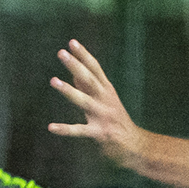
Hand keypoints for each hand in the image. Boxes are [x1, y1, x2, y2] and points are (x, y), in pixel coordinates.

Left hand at [47, 39, 144, 167]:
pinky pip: (80, 131)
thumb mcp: (106, 100)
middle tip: (62, 53)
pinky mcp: (100, 133)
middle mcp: (106, 100)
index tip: (72, 42)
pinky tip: (51, 127)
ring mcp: (103, 116)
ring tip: (53, 81)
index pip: (95, 69)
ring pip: (84, 101)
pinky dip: (66, 129)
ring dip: (69, 91)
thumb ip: (90, 88)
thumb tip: (74, 74)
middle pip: (90, 79)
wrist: (136, 145)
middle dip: (76, 65)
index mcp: (107, 90)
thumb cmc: (117, 120)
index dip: (84, 55)